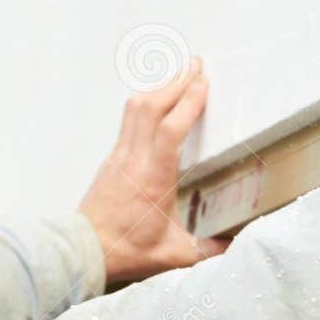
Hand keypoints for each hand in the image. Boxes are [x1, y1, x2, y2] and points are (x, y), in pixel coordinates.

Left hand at [79, 57, 232, 286]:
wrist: (83, 252)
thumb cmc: (126, 252)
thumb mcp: (174, 255)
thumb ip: (208, 251)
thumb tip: (236, 246)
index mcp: (153, 179)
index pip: (170, 130)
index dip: (188, 102)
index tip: (202, 82)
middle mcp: (134, 161)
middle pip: (151, 107)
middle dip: (176, 82)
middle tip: (195, 64)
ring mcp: (119, 157)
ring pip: (135, 109)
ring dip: (158, 88)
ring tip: (178, 74)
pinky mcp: (111, 159)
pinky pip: (127, 120)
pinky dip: (144, 103)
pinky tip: (155, 101)